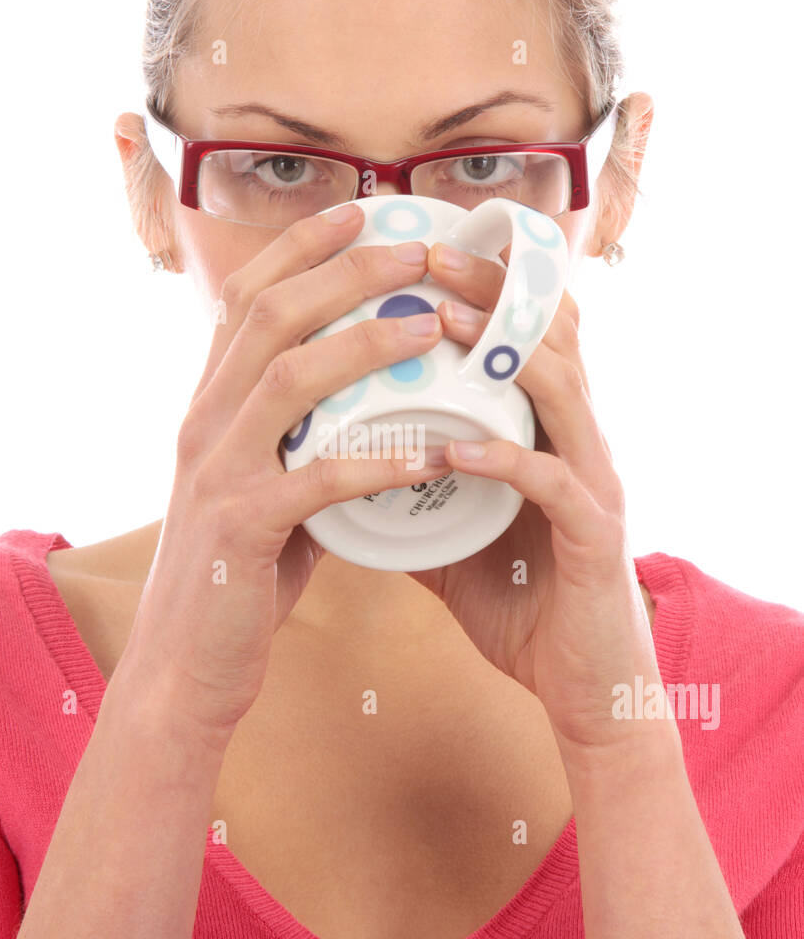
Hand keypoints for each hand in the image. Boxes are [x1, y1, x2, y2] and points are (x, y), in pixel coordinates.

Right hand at [118, 204, 444, 743]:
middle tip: (413, 248)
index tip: (359, 211)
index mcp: (210, 408)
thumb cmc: (237, 578)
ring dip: (364, 343)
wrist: (184, 667)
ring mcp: (217, 473)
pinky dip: (377, 462)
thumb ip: (299, 443)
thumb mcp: (261, 489)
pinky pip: (318, 481)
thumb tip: (368, 410)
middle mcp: (204, 424)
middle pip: (269, 316)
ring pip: (287, 377)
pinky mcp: (242, 529)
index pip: (247, 300)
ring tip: (431, 326)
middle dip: (342, 271)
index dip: (300, 248)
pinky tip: (431, 454)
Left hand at [406, 241, 657, 754]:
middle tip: (429, 255)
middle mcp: (577, 443)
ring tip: (442, 321)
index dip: (483, 286)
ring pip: (560, 390)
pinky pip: (551, 483)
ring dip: (500, 351)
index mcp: (546, 434)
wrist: (583, 687)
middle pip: (549, 338)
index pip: (523, 337)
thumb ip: (413, 497)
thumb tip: (343, 471)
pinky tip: (454, 449)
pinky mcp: (594, 534)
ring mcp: (591, 483)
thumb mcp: (456, 538)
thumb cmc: (523, 605)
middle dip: (493, 289)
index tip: (417, 251)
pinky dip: (503, 459)